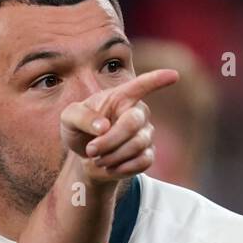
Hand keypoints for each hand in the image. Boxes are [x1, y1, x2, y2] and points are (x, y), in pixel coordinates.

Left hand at [60, 68, 177, 184]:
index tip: (174, 75)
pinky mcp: (147, 154)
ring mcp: (146, 133)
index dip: (158, 80)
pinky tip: (110, 166)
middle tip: (90, 150)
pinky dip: (122, 167)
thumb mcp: (69, 118)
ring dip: (111, 156)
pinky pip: (143, 162)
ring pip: (137, 145)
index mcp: (121, 97)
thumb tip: (103, 127)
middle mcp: (138, 112)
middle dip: (109, 140)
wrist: (85, 157)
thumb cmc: (79, 129)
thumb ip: (82, 117)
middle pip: (132, 123)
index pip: (142, 85)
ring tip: (97, 158)